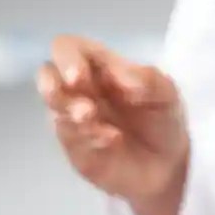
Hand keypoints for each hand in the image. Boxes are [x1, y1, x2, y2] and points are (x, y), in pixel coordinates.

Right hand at [38, 35, 190, 214]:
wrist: (168, 165)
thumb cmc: (163, 119)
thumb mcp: (167, 94)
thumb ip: (147, 79)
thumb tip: (117, 73)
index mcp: (98, 66)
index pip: (67, 48)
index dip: (65, 58)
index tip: (78, 76)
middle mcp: (79, 90)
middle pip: (46, 76)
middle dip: (53, 87)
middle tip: (83, 105)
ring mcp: (73, 120)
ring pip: (55, 110)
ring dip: (73, 115)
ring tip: (97, 123)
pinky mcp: (75, 148)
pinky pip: (70, 139)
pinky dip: (88, 138)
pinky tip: (111, 141)